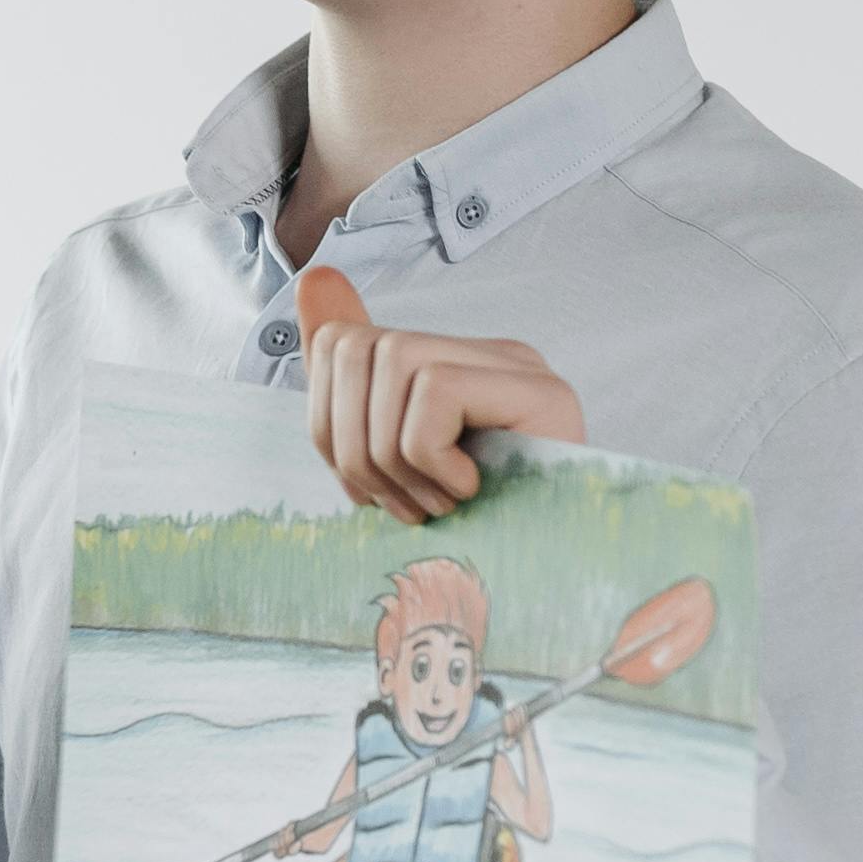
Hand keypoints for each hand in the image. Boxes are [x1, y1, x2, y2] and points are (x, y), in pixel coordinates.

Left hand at [294, 265, 581, 524]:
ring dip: (394, 457)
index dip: (326, 423)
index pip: (341, 343)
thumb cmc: (472, 542)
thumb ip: (348, 393)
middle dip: (351, 445)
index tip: (364, 490)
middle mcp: (487, 356)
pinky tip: (468, 491)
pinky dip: (432, 455)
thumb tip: (312, 277)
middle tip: (396, 506)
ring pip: (394, 360)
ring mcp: (521, 368)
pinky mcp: (545, 393)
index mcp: (449, 368)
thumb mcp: (390, 475)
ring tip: (434, 505)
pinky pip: (437, 391)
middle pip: (356, 347)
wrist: (550, 584)